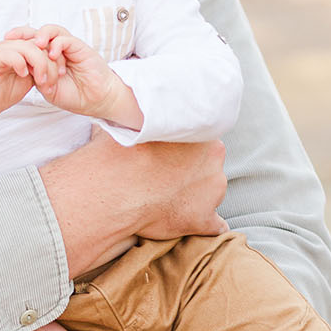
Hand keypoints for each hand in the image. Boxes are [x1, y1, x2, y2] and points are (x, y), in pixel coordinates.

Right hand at [0, 34, 59, 135]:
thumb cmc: (2, 91)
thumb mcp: (29, 79)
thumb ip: (40, 69)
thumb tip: (57, 67)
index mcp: (21, 49)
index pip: (44, 42)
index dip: (57, 56)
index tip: (62, 75)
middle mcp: (11, 46)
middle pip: (38, 43)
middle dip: (51, 63)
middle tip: (52, 82)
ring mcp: (1, 50)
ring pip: (27, 46)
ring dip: (39, 64)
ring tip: (41, 81)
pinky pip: (10, 54)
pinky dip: (20, 64)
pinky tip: (24, 75)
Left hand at [5, 26, 142, 128]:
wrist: (95, 100)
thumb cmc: (74, 95)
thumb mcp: (48, 88)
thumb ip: (36, 76)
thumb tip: (23, 67)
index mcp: (47, 58)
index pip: (30, 43)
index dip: (18, 41)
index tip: (5, 44)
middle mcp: (57, 49)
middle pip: (38, 32)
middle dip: (23, 32)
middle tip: (11, 37)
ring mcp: (68, 47)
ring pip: (52, 31)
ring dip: (42, 35)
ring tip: (35, 45)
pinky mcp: (80, 47)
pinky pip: (66, 39)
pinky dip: (57, 44)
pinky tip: (52, 54)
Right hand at [38, 131, 227, 277]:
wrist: (115, 191)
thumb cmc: (117, 154)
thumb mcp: (127, 123)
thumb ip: (137, 117)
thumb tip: (125, 106)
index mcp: (198, 131)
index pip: (196, 135)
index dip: (180, 145)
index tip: (165, 152)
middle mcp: (214, 159)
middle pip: (207, 162)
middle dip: (191, 167)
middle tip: (164, 173)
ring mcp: (213, 191)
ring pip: (210, 189)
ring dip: (194, 193)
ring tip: (167, 197)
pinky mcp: (205, 219)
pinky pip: (214, 224)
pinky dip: (203, 223)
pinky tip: (186, 221)